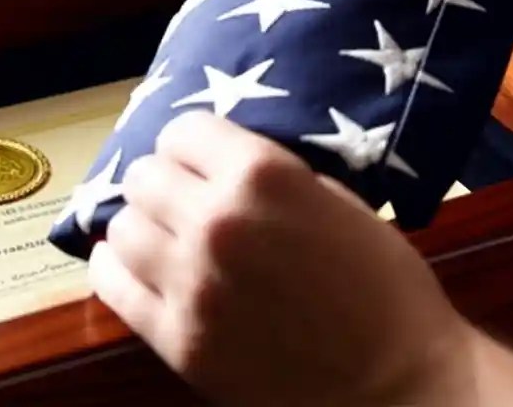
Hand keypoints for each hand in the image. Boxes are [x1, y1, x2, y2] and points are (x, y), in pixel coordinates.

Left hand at [87, 110, 472, 405]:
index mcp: (261, 176)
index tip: (202, 163)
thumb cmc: (385, 288)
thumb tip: (218, 167)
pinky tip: (134, 265)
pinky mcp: (178, 339)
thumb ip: (274, 176)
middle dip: (165, 184)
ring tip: (165, 238)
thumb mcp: (339, 201)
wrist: (399, 382)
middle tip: (185, 202)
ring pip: (123, 226)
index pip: (182, 131)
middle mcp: (215, 221)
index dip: (194, 147)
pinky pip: (113, 285)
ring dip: (143, 226)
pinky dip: (117, 268)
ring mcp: (190, 283)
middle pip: (144, 176)